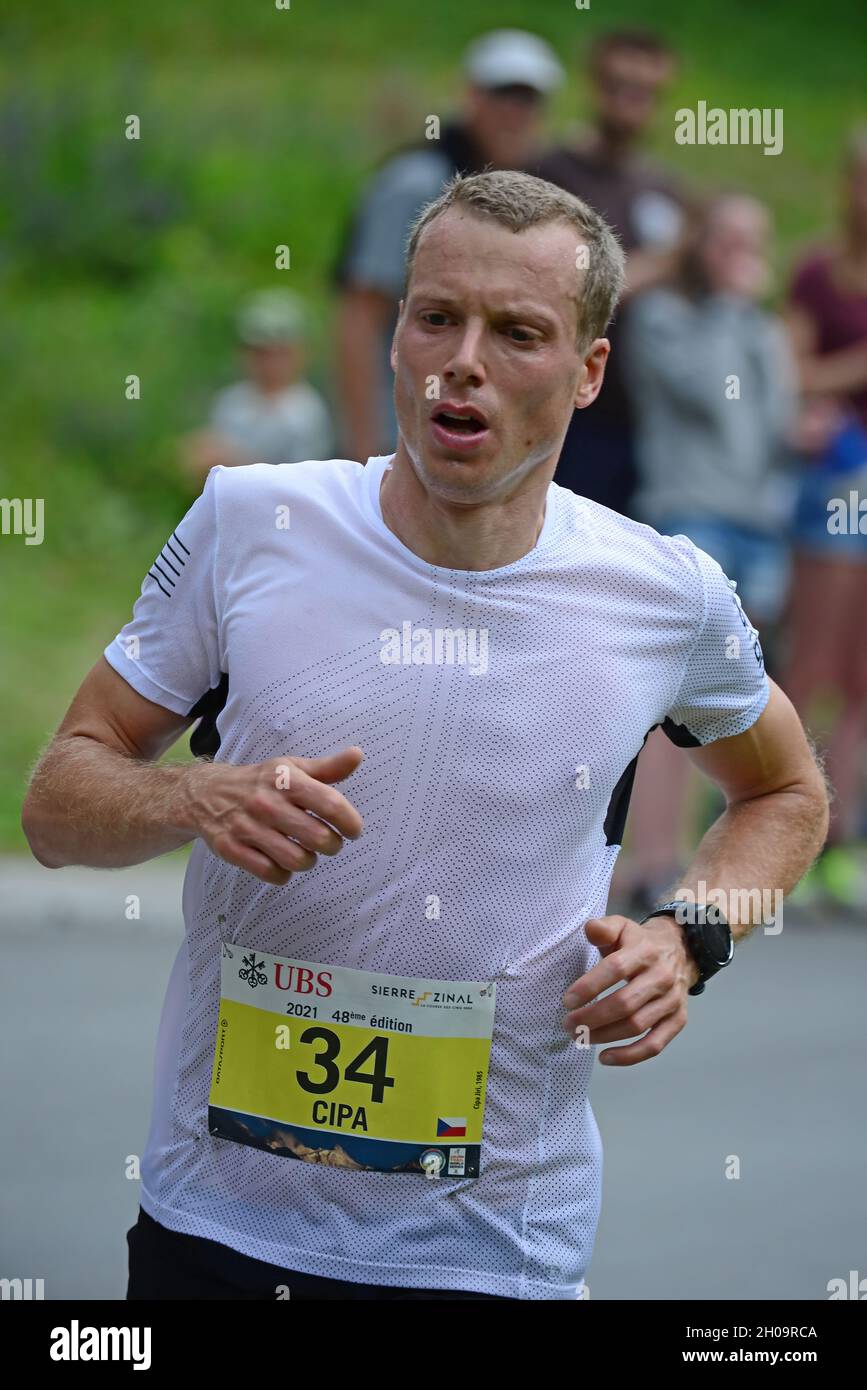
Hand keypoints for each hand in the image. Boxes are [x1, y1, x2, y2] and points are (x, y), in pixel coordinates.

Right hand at [184, 746, 363, 884]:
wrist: (206, 793)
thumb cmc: (260, 782)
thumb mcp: (291, 768)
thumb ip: (327, 767)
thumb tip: (357, 755)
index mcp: (286, 780)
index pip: (331, 805)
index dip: (350, 822)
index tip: (352, 830)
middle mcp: (267, 803)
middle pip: (318, 838)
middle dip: (331, 845)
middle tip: (328, 842)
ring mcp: (247, 827)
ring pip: (296, 860)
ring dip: (308, 861)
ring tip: (306, 853)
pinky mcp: (231, 848)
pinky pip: (270, 873)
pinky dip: (282, 874)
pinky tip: (282, 863)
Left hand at [561, 914, 698, 1065]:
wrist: (680, 950)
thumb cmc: (639, 942)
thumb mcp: (621, 927)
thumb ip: (604, 928)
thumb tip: (590, 930)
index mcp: (644, 952)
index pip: (615, 969)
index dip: (590, 986)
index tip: (567, 1001)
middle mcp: (661, 977)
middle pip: (624, 1003)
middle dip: (592, 1017)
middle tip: (568, 1025)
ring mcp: (672, 1001)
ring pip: (637, 1026)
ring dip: (604, 1036)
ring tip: (580, 1037)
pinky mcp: (678, 1020)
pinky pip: (655, 1044)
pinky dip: (630, 1056)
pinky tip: (605, 1057)